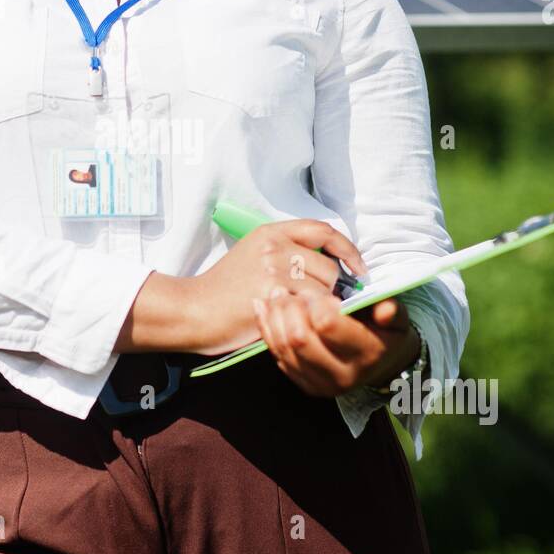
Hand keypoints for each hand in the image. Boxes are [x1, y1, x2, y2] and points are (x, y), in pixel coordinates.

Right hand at [186, 219, 366, 354]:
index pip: (323, 231)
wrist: (194, 309)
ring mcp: (274, 271)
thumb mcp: (253, 253)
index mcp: (271, 232)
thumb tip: (329, 264)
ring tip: (295, 313)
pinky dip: (307, 320)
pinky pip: (309, 311)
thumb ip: (287, 251)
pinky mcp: (273, 297)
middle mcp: (275, 247)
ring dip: (317, 308)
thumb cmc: (224, 288)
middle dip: (328, 290)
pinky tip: (290, 322)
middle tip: (311, 304)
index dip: (347, 250)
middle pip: (329, 268)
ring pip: (323, 292)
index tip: (358, 269)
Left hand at [251, 289, 420, 398]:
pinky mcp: (304, 384)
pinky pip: (277, 355)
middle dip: (290, 309)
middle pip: (300, 339)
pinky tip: (266, 308)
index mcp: (366, 353)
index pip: (328, 325)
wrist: (382, 364)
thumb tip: (386, 310)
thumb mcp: (397, 318)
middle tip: (290, 290)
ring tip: (278, 295)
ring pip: (284, 348)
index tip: (319, 292)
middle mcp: (342, 374)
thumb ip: (392, 310)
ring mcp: (321, 383)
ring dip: (275, 317)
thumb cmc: (386, 332)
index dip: (316, 303)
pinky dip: (267, 328)